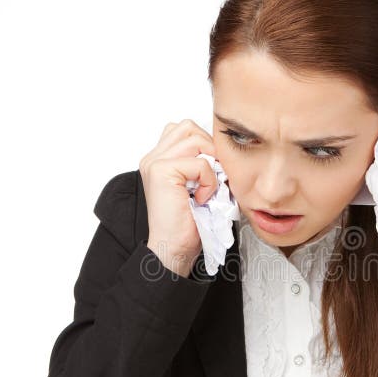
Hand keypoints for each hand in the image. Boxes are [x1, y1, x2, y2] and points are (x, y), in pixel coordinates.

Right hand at [139, 119, 217, 276]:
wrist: (174, 248)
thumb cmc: (189, 223)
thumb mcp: (199, 185)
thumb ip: (202, 162)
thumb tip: (224, 148)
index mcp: (159, 158)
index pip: (186, 130)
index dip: (206, 146)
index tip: (210, 175)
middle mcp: (153, 157)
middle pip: (190, 128)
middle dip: (209, 150)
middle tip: (211, 179)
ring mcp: (154, 162)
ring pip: (196, 139)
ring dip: (210, 165)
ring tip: (205, 188)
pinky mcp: (161, 171)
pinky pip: (200, 163)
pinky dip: (209, 181)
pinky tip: (202, 199)